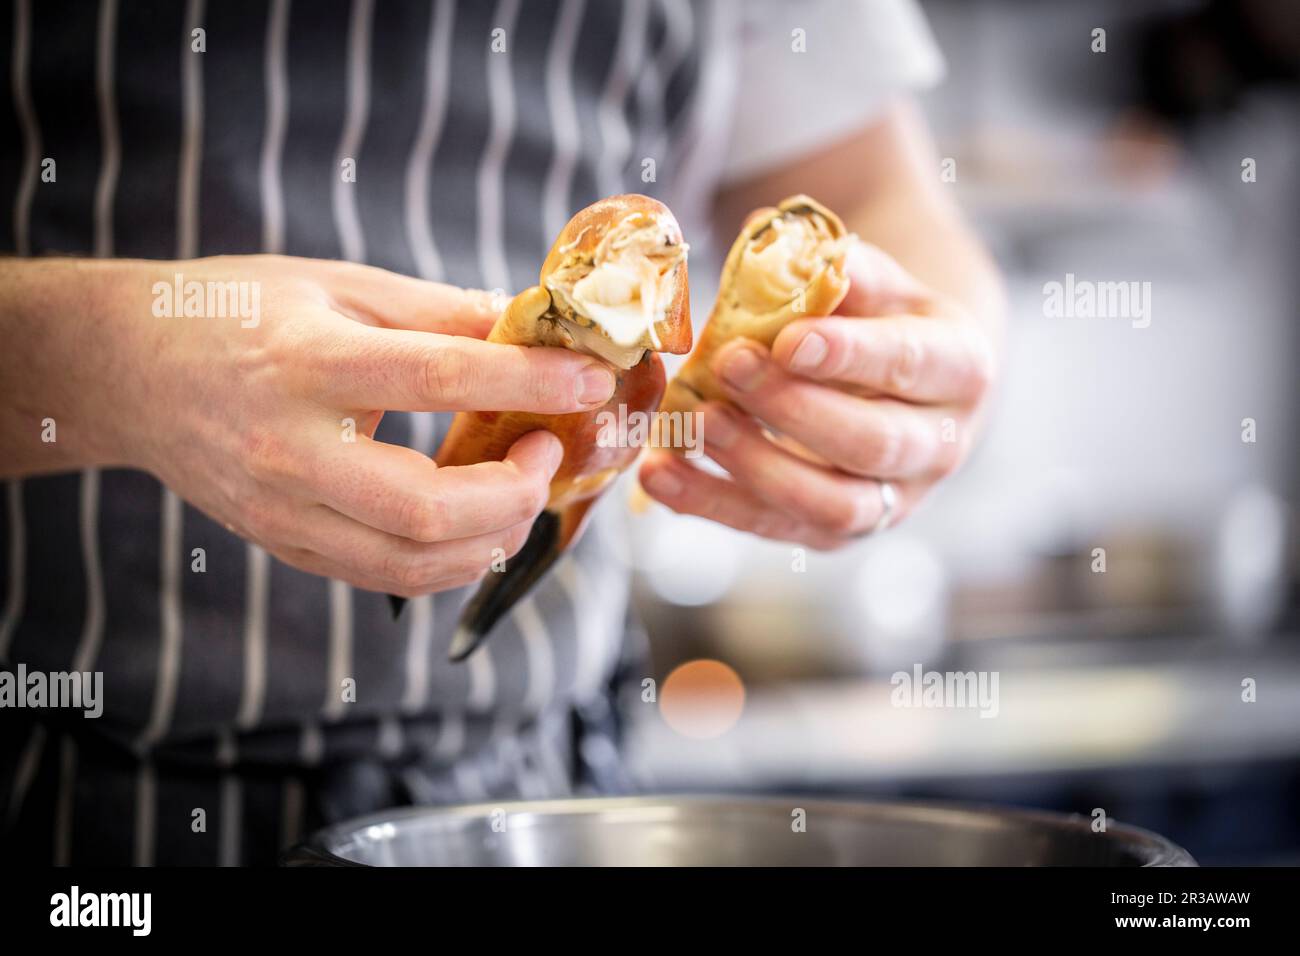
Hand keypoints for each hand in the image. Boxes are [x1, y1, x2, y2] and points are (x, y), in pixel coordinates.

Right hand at [24, 255, 618, 595]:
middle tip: (544, 450)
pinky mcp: (285, 544)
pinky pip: (384, 577)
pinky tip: (477, 525)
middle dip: (514, 491)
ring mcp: (284, 510)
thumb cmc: (238, 312)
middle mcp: (291, 448)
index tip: (590, 380)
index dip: (528, 382)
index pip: (439, 376)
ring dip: (492, 536)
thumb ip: (438, 312)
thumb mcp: (339, 284)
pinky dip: (448, 562)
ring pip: (411, 561)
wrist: (132, 370)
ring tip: (519, 489)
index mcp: (308, 360)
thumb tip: (533, 329)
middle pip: (427, 506)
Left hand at [639, 241, 995, 548]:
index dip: (850, 356)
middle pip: (872, 444)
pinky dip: (711, 502)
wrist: (908, 379)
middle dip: (794, 409)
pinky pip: (774, 527)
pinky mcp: (837, 532)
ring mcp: (890, 500)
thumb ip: (834, 267)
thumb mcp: (875, 282)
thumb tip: (769, 238)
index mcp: (959, 369)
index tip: (789, 339)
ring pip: (830, 504)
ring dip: (756, 466)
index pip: (910, 365)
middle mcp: (939, 446)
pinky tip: (660, 472)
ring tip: (695, 423)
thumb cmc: (881, 317)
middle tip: (728, 365)